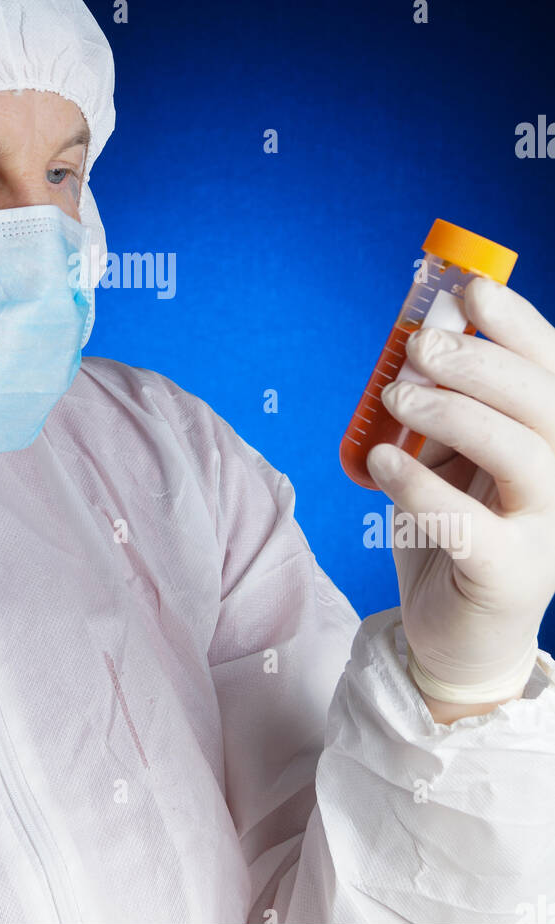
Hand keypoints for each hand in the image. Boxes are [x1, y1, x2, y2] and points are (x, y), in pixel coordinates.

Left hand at [366, 276, 554, 706]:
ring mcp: (549, 531)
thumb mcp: (451, 454)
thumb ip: (447, 402)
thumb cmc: (458, 526)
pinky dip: (424, 487)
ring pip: (522, 454)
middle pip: (545, 404)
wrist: (458, 633)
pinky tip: (384, 463)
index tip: (471, 290)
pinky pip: (472, 524)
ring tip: (395, 397)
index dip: (518, 324)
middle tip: (417, 345)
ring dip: (453, 413)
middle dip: (479, 363)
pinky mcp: (512, 577)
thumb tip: (422, 334)